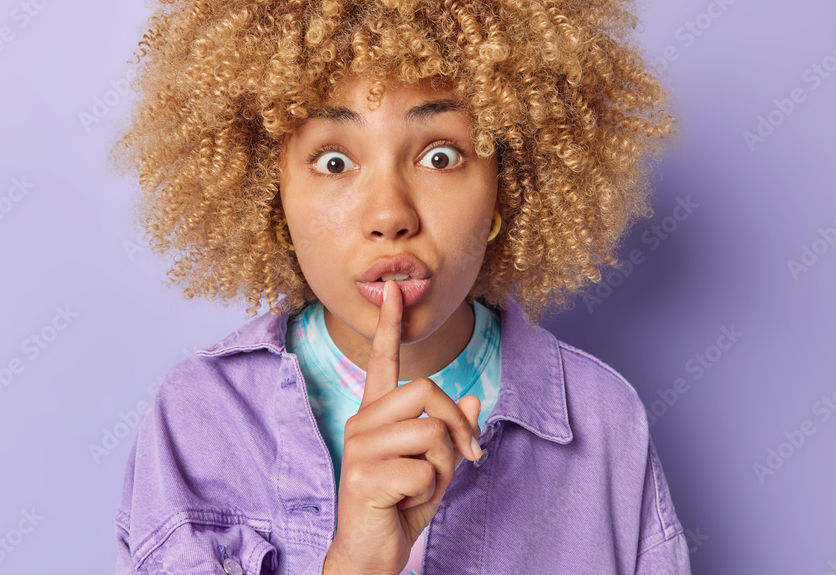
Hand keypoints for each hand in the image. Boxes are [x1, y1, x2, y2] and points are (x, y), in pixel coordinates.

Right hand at [323, 281, 482, 574]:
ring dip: (443, 466)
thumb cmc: (400, 506)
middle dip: (458, 425)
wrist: (372, 552)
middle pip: (427, 390)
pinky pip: (423, 469)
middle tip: (468, 457)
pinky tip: (404, 502)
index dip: (389, 324)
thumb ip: (451, 432)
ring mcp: (357, 446)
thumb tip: (477, 400)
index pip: (383, 360)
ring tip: (420, 486)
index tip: (394, 288)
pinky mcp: (361, 473)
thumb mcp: (436, 466)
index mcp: (376, 414)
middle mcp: (362, 421)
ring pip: (431, 432)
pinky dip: (429, 490)